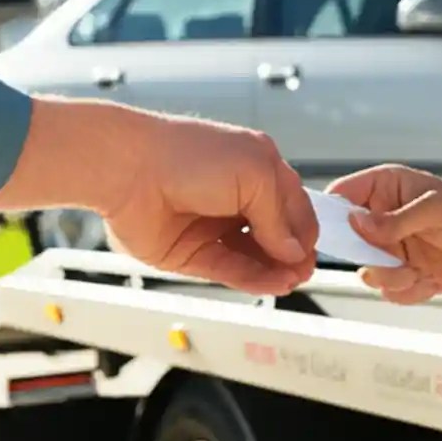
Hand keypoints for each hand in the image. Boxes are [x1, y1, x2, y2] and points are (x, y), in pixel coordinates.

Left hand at [102, 111, 317, 295]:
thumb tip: (295, 251)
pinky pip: (229, 269)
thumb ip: (278, 217)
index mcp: (255, 167)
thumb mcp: (254, 175)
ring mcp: (213, 225)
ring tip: (290, 281)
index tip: (313, 252)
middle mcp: (235, 196)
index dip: (305, 230)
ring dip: (274, 269)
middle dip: (292, 254)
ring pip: (254, 255)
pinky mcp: (192, 252)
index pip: (292, 206)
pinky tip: (270, 283)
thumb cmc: (186, 156)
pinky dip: (252, 278)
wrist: (128, 170)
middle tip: (304, 272)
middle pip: (275, 234)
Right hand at [327, 165, 441, 303]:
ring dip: (389, 278)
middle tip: (387, 259)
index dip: (330, 212)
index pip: (342, 194)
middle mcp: (382, 219)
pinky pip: (387, 290)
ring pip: (366, 271)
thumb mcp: (434, 210)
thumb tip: (357, 223)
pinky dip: (406, 291)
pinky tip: (427, 281)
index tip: (333, 233)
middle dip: (367, 256)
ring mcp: (390, 248)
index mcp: (385, 188)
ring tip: (415, 273)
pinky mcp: (401, 274)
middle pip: (346, 240)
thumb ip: (394, 219)